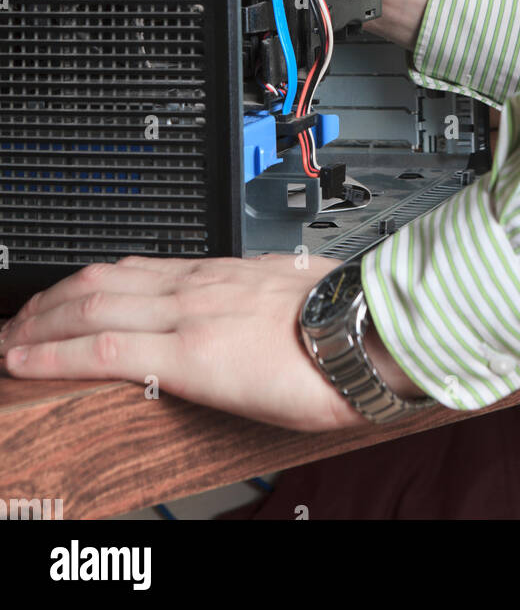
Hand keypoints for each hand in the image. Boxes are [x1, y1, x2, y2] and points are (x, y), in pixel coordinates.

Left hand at [0, 254, 422, 429]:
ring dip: (38, 325)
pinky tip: (25, 362)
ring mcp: (190, 315)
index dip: (86, 282)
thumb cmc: (348, 316)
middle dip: (47, 302)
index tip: (61, 297)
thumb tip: (258, 314)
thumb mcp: (298, 295)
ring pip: (91, 307)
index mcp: (223, 274)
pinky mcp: (190, 355)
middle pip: (100, 281)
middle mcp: (198, 285)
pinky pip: (106, 348)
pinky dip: (55, 353)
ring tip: (8, 342)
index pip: (136, 268)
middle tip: (14, 321)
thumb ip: (263, 301)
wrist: (372, 329)